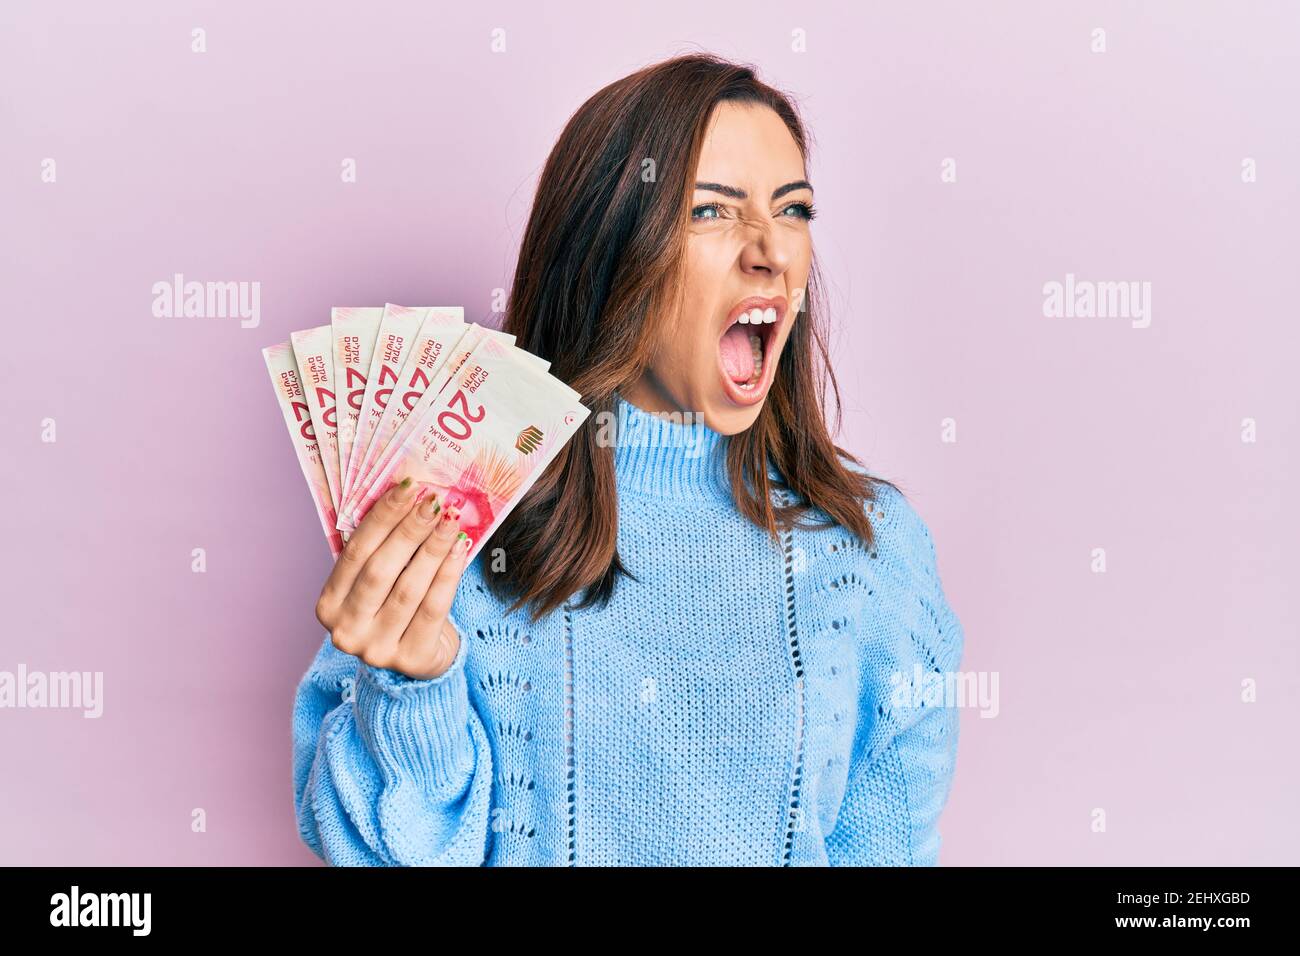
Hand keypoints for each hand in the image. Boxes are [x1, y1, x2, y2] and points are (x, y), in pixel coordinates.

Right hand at [315, 478, 473, 679]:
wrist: (419, 660)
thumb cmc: (396, 609)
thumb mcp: (378, 583)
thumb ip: (383, 550)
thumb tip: (410, 496)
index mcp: (329, 604)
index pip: (354, 553)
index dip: (381, 518)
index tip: (406, 488)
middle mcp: (346, 630)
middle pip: (380, 570)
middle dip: (409, 531)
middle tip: (433, 501)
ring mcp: (377, 649)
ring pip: (409, 588)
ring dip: (432, 548)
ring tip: (451, 520)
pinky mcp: (411, 660)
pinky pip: (433, 608)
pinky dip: (448, 574)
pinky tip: (460, 549)